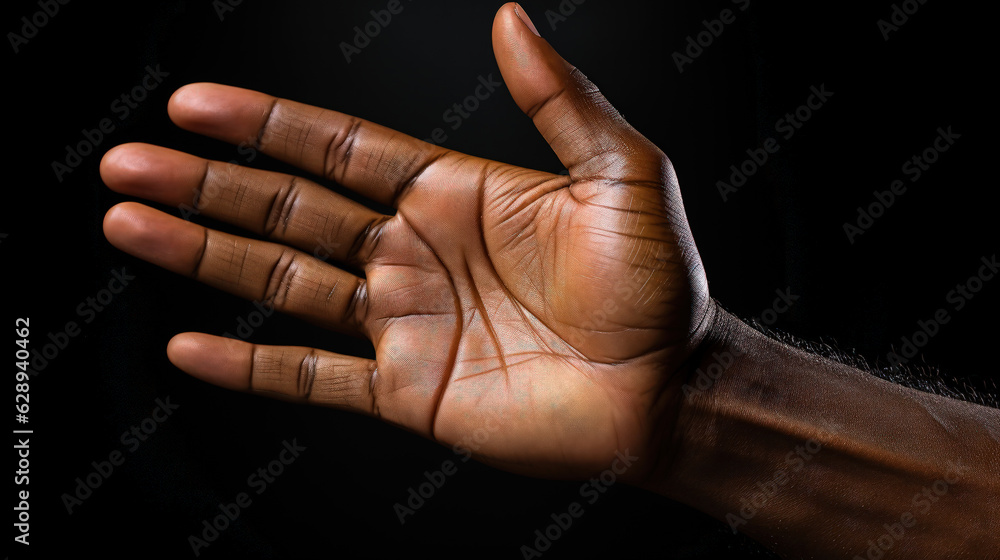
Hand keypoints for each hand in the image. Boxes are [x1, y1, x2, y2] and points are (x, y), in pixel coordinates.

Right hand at [100, 3, 711, 479]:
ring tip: (131, 225)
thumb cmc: (657, 285)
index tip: (195, 105)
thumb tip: (513, 17)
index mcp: (451, 194)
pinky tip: (192, 344)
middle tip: (128, 163)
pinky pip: (313, 376)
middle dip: (207, 183)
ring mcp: (404, 322)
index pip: (337, 148)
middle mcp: (414, 253)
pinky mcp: (407, 389)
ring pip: (284, 285)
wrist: (670, 389)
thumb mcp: (619, 172)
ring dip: (205, 255)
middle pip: (289, 209)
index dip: (265, 125)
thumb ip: (558, 100)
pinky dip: (251, 365)